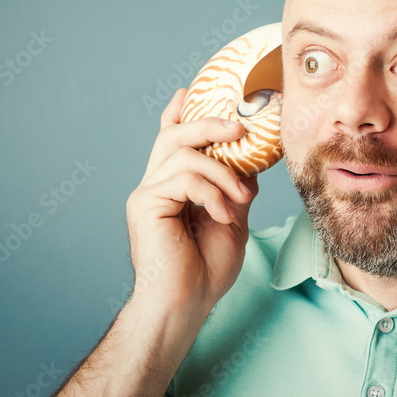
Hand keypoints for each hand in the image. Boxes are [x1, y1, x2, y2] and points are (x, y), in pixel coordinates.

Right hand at [125, 88, 256, 321]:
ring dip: (221, 171)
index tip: (189, 92)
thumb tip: (250, 163)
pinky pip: (184, 178)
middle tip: (239, 128)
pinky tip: (222, 215)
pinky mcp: (145, 204)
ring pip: (184, 154)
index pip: (171, 140)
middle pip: (174, 135)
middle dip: (208, 124)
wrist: (186, 304)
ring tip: (238, 196)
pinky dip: (211, 192)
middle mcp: (155, 185)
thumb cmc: (205, 270)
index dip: (178, 114)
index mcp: (173, 187)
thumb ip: (235, 187)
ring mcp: (147, 194)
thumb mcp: (232, 218)